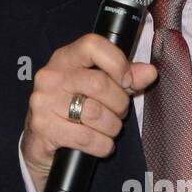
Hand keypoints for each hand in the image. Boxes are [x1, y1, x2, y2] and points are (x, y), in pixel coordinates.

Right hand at [22, 33, 157, 191]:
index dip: (117, 63)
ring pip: (95, 113)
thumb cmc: (75, 111)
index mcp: (65, 58)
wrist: (41, 144)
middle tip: (119, 113)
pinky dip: (102, 145)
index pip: (93, 45)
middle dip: (119, 104)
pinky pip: (86, 138)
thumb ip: (126, 79)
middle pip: (99, 83)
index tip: (127, 81)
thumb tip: (150, 72)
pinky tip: (101, 145)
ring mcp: (43, 102)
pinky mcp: (43, 128)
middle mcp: (50, 77)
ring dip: (112, 127)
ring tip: (109, 129)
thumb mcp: (101, 90)